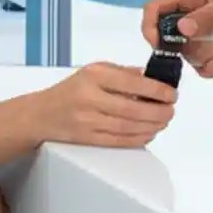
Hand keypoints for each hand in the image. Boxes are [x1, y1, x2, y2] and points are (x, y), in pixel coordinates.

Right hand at [33, 62, 176, 147]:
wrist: (41, 114)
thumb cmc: (71, 90)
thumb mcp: (94, 71)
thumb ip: (122, 73)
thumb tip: (151, 77)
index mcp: (93, 76)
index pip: (131, 83)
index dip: (156, 90)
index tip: (172, 94)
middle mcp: (90, 98)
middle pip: (132, 109)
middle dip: (158, 112)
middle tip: (171, 110)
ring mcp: (88, 121)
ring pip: (127, 127)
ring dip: (151, 126)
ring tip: (163, 121)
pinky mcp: (87, 139)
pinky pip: (118, 141)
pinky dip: (138, 138)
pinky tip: (149, 133)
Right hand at [141, 0, 212, 76]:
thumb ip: (209, 17)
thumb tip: (181, 28)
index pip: (159, 7)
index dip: (151, 24)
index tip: (156, 42)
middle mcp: (197, 17)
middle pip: (168, 36)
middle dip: (179, 47)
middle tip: (199, 48)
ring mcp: (207, 38)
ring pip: (185, 55)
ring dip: (199, 58)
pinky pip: (202, 68)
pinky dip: (210, 69)